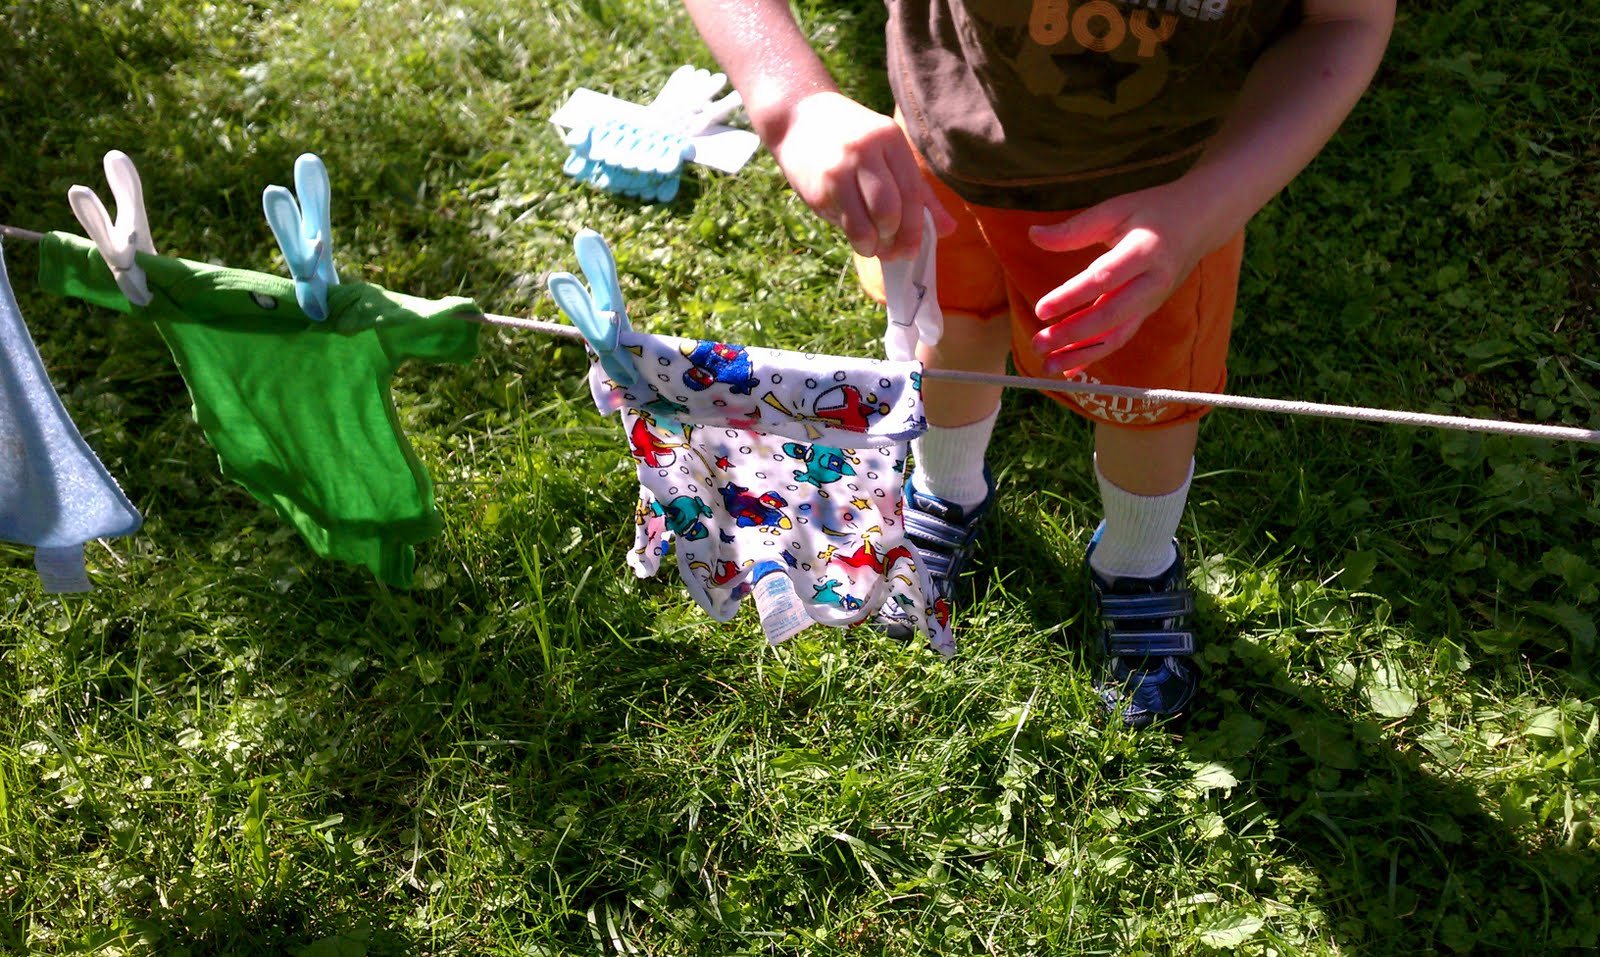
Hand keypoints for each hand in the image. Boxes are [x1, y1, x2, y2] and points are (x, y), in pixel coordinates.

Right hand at [767, 92, 953, 259]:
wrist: (798, 117)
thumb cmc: (852, 140)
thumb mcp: (888, 153)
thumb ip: (918, 192)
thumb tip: (949, 229)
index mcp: (890, 140)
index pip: (912, 192)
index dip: (916, 228)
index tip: (913, 250)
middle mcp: (866, 151)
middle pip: (890, 209)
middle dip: (895, 238)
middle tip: (893, 251)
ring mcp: (839, 169)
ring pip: (865, 222)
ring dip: (872, 245)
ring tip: (872, 247)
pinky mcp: (818, 186)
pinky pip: (842, 222)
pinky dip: (851, 236)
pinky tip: (853, 234)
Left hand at [1027, 181, 1225, 374]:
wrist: (1200, 222)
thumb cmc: (1153, 211)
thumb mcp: (1116, 209)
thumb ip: (1075, 228)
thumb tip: (1033, 235)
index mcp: (1145, 251)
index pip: (1103, 279)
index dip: (1071, 297)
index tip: (1040, 310)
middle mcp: (1153, 282)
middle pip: (1110, 315)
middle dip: (1072, 334)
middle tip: (1037, 344)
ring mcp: (1152, 302)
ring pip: (1116, 335)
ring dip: (1082, 354)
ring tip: (1047, 365)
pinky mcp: (1147, 312)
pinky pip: (1120, 338)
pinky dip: (1095, 354)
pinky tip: (1068, 367)